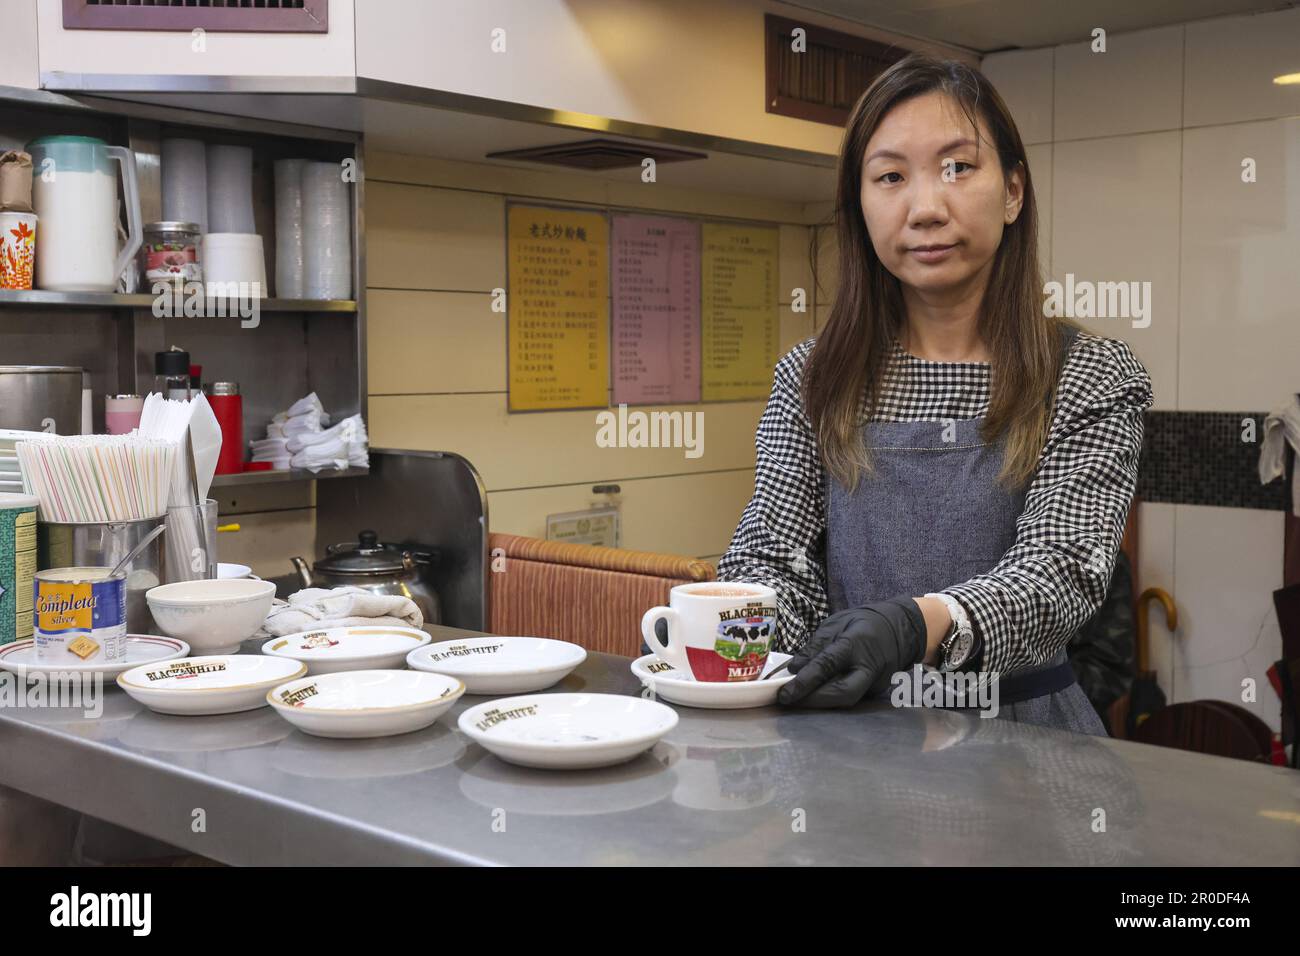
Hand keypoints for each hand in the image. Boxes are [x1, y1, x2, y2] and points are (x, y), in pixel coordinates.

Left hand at [777, 597, 926, 707]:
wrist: (900, 629)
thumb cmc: (863, 623)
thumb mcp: (835, 623)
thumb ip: (815, 646)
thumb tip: (793, 669)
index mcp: (856, 643)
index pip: (827, 665)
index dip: (804, 682)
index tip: (784, 693)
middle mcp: (869, 666)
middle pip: (843, 693)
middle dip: (813, 701)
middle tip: (789, 701)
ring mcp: (877, 682)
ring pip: (847, 700)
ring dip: (820, 703)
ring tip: (797, 699)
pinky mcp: (877, 692)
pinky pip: (851, 698)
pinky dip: (831, 698)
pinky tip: (816, 695)